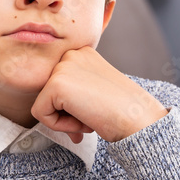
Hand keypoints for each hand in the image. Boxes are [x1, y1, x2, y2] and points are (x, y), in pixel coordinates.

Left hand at [32, 46, 167, 141]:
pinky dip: (59, 126)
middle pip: (49, 94)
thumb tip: (56, 113)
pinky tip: (84, 121)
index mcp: (83, 53)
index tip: (95, 114)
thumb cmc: (124, 110)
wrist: (139, 118)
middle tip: (92, 121)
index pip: (60, 86)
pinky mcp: (56, 84)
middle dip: (68, 114)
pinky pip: (40, 114)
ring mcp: (62, 67)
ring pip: (43, 104)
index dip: (74, 107)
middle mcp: (71, 54)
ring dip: (65, 121)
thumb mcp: (97, 92)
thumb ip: (76, 95)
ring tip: (91, 118)